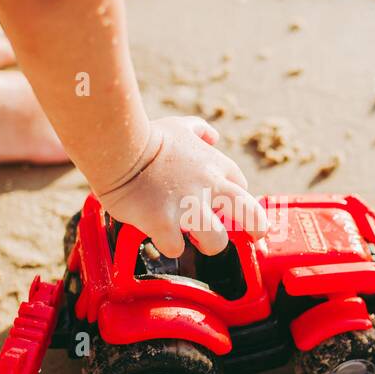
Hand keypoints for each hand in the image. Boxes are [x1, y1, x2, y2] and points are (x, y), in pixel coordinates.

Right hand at [97, 116, 269, 257]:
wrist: (118, 145)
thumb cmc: (148, 135)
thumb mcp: (180, 125)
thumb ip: (200, 129)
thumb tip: (213, 136)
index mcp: (216, 165)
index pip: (242, 188)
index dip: (235, 200)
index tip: (226, 207)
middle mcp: (209, 186)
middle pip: (250, 215)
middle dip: (256, 229)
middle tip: (254, 238)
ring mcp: (187, 206)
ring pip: (216, 241)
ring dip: (208, 244)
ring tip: (196, 241)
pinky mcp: (163, 222)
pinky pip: (176, 248)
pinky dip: (169, 246)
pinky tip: (161, 237)